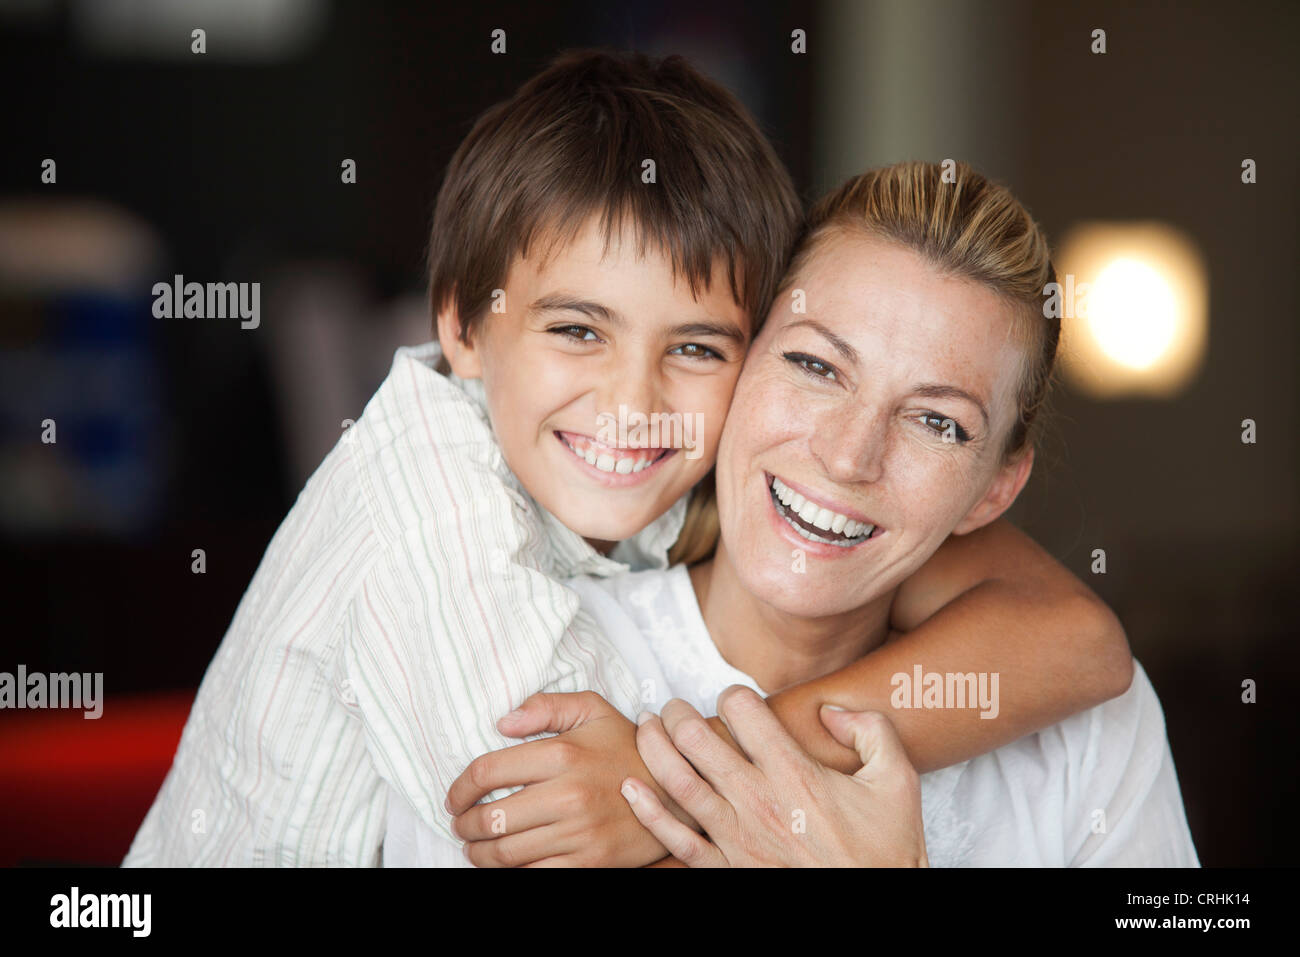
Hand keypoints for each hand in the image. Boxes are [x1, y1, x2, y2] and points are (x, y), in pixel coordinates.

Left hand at [446, 691, 689, 866]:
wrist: (678, 790)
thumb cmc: (628, 748)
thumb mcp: (593, 710)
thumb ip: (546, 706)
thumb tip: (502, 722)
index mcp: (563, 754)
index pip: (488, 772)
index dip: (460, 787)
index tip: (454, 796)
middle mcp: (568, 795)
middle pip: (491, 818)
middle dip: (464, 824)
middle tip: (460, 823)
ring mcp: (580, 833)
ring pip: (507, 852)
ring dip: (479, 852)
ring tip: (474, 846)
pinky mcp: (590, 863)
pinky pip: (535, 874)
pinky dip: (509, 872)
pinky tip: (503, 862)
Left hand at [621, 686, 928, 866]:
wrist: (876, 909)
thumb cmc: (887, 852)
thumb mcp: (898, 781)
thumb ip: (872, 730)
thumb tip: (832, 709)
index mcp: (796, 774)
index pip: (745, 711)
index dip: (734, 694)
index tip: (734, 698)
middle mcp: (759, 801)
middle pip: (697, 739)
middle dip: (678, 712)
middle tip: (673, 704)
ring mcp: (738, 838)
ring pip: (677, 781)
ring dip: (653, 747)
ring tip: (646, 726)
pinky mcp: (726, 869)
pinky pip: (675, 839)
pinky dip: (647, 812)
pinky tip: (631, 789)